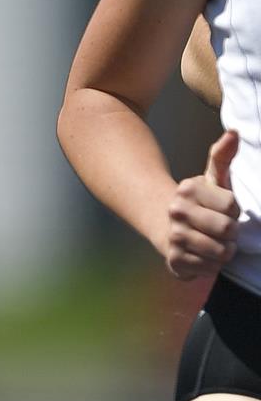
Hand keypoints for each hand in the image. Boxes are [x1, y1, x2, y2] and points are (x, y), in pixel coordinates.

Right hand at [166, 130, 242, 279]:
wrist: (167, 227)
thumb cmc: (201, 203)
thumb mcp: (212, 179)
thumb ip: (223, 156)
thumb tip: (234, 133)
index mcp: (187, 190)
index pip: (232, 206)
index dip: (234, 211)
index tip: (223, 209)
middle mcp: (176, 212)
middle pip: (227, 230)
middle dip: (231, 233)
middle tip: (220, 229)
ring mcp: (174, 236)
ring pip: (220, 251)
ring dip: (224, 251)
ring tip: (214, 243)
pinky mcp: (174, 260)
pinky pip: (210, 268)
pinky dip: (212, 265)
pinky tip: (202, 255)